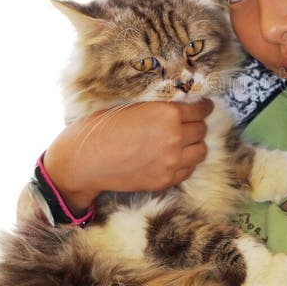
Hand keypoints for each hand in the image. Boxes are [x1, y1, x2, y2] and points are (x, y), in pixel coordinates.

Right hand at [43, 100, 212, 212]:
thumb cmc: (102, 128)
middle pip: (201, 130)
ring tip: (183, 142)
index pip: (200, 110)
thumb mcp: (133, 107)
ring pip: (201, 151)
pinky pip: (188, 170)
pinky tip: (173, 157)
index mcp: (166, 113)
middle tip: (187, 124)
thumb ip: (159, 108)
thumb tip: (181, 104)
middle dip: (196, 125)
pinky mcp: (164, 180)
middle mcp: (174, 137)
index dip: (202, 107)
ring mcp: (170, 162)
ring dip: (194, 145)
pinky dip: (185, 163)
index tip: (202, 107)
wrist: (84, 161)